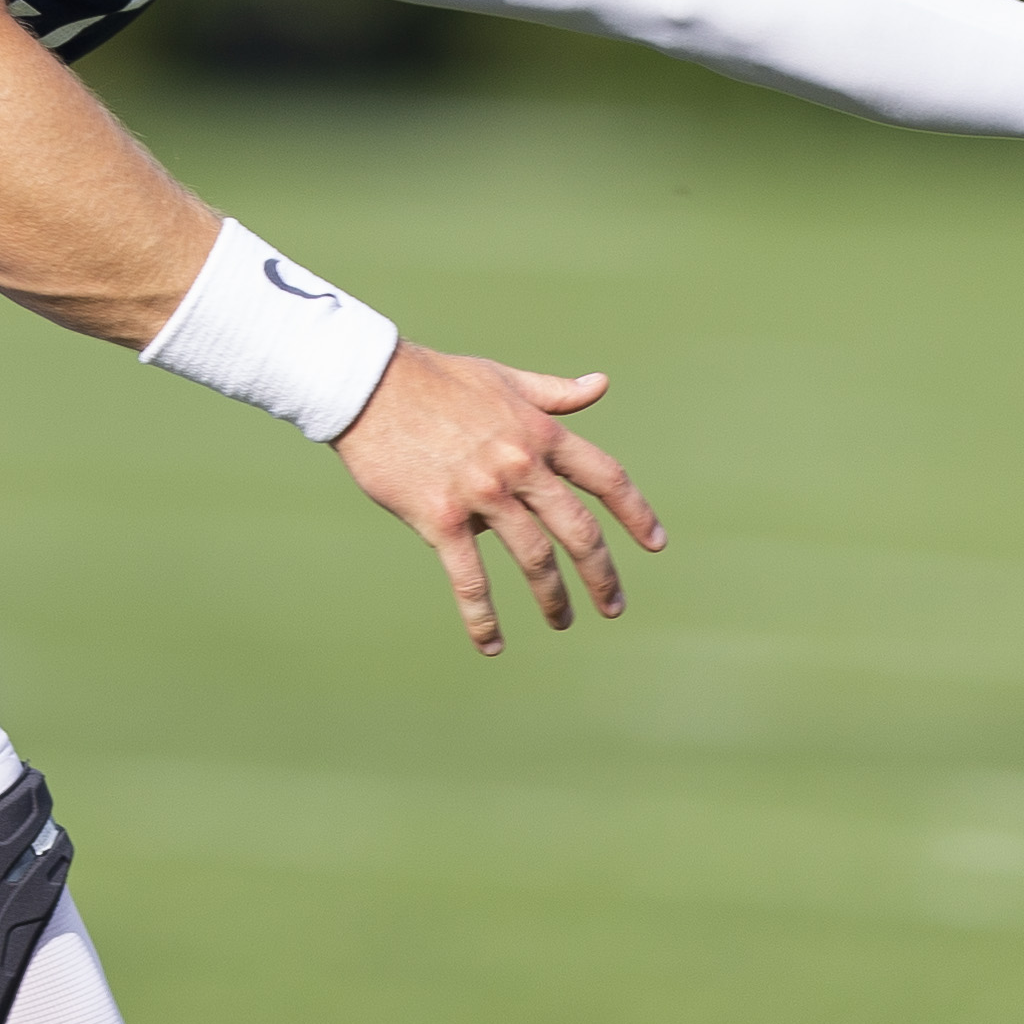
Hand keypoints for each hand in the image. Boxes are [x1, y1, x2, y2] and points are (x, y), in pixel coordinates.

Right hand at [330, 344, 663, 654]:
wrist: (369, 386)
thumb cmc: (438, 379)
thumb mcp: (505, 379)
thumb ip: (554, 392)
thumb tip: (600, 384)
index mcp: (541, 432)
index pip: (605, 478)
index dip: (636, 513)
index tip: (655, 543)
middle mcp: (520, 465)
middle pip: (578, 530)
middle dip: (601, 573)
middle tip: (614, 605)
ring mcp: (482, 494)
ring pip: (533, 558)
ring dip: (553, 597)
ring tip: (563, 620)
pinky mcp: (440, 518)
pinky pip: (469, 578)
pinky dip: (482, 616)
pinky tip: (492, 643)